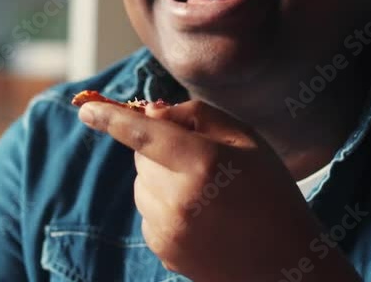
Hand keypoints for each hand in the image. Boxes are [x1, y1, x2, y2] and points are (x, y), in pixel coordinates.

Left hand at [78, 99, 361, 281]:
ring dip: (159, 178)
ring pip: (141, 184)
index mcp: (203, 162)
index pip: (143, 134)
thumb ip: (196, 116)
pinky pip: (147, 211)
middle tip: (197, 157)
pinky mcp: (162, 249)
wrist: (284, 262)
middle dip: (158, 147)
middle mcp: (179, 197)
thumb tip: (151, 112)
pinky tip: (200, 215)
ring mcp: (168, 228)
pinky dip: (164, 205)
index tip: (86, 109)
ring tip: (204, 192)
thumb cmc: (270, 191)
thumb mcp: (246, 139)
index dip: (111, 119)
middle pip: (141, 156)